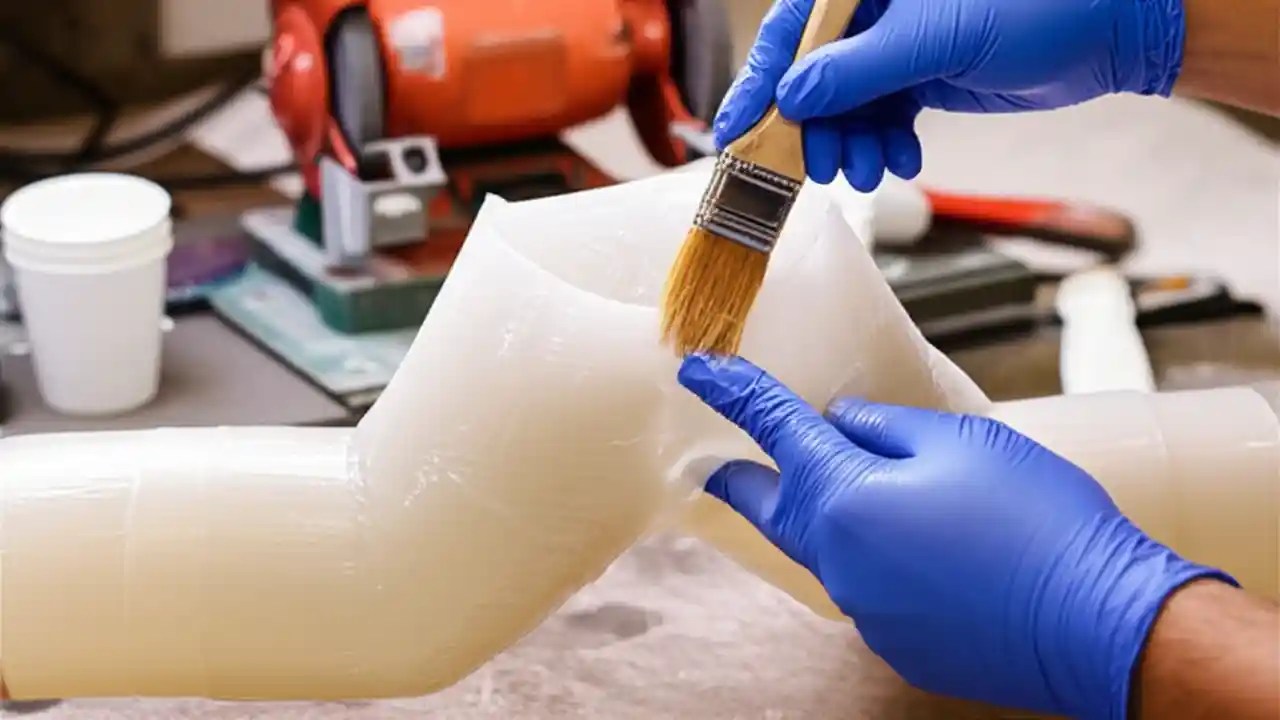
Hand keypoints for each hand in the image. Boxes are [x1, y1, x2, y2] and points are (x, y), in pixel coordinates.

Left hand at [677, 354, 1228, 716]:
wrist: (1099, 622)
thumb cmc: (1036, 519)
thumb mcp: (959, 442)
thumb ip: (885, 427)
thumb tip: (842, 423)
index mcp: (844, 499)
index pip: (773, 429)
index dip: (733, 393)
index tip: (697, 370)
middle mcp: (838, 562)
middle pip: (772, 509)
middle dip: (741, 482)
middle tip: (718, 464)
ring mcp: (864, 610)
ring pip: (824, 552)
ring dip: (825, 521)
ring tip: (857, 496)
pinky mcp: (897, 643)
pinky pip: (869, 590)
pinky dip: (878, 562)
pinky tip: (924, 553)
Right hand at [715, 0, 1186, 189]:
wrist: (1115, 26)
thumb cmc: (1042, 3)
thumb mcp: (937, 37)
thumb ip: (857, 71)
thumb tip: (792, 99)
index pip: (790, 29)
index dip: (759, 83)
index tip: (737, 131)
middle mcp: (874, 7)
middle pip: (811, 74)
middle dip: (813, 128)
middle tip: (818, 166)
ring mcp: (897, 41)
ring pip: (845, 103)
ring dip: (851, 144)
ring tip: (869, 171)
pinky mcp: (921, 72)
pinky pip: (881, 115)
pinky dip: (885, 144)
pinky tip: (903, 159)